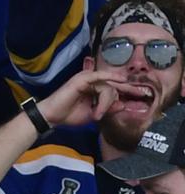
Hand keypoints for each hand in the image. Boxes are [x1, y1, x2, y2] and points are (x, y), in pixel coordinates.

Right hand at [36, 69, 150, 127]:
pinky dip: (109, 78)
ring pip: (108, 87)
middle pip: (114, 87)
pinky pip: (99, 76)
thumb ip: (107, 109)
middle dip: (128, 90)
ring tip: (97, 114)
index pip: (114, 88)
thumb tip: (122, 104)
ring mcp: (86, 79)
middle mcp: (91, 82)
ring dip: (106, 102)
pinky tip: (119, 79)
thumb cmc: (69, 115)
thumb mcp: (93, 114)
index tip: (142, 95)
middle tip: (141, 94)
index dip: (128, 91)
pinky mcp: (81, 79)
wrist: (52, 116)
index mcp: (94, 89)